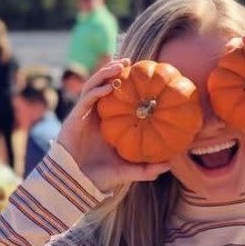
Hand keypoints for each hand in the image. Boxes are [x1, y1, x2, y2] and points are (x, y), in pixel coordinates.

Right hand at [55, 59, 171, 190]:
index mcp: (107, 122)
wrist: (76, 184)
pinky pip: (86, 100)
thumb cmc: (101, 177)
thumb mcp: (129, 170)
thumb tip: (170, 164)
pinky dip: (96, 92)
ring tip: (120, 65)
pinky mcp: (74, 119)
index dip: (125, 84)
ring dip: (104, 74)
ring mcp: (84, 115)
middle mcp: (95, 115)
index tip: (141, 73)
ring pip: (93, 87)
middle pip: (103, 85)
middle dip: (113, 71)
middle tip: (129, 61)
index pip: (116, 97)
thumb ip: (147, 168)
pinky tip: (108, 87)